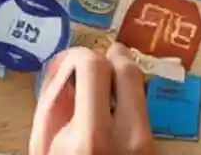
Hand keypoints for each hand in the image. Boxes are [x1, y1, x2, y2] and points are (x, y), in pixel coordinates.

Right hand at [30, 45, 154, 154]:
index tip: (72, 60)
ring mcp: (147, 142)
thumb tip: (62, 65)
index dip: (79, 55)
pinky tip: (111, 108)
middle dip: (109, 58)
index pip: (93, 67)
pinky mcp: (156, 145)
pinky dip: (126, 99)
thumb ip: (51, 104)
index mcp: (91, 135)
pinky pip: (144, 107)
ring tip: (102, 85)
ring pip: (140, 86)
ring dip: (119, 77)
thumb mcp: (44, 147)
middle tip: (94, 63)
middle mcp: (128, 136)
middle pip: (128, 69)